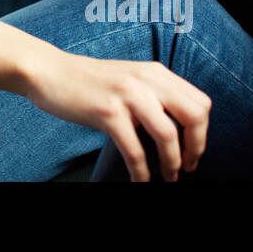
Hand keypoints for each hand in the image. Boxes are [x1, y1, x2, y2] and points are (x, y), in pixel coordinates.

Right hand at [21, 47, 211, 181]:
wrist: (49, 71)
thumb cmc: (87, 81)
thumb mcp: (129, 79)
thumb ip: (153, 94)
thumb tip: (177, 129)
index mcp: (155, 72)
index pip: (200, 102)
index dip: (203, 133)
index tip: (193, 150)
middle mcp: (146, 80)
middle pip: (194, 116)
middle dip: (196, 148)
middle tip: (186, 166)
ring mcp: (127, 95)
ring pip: (168, 136)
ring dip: (171, 163)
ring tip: (167, 177)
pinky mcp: (107, 112)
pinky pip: (135, 150)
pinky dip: (141, 172)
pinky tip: (139, 180)